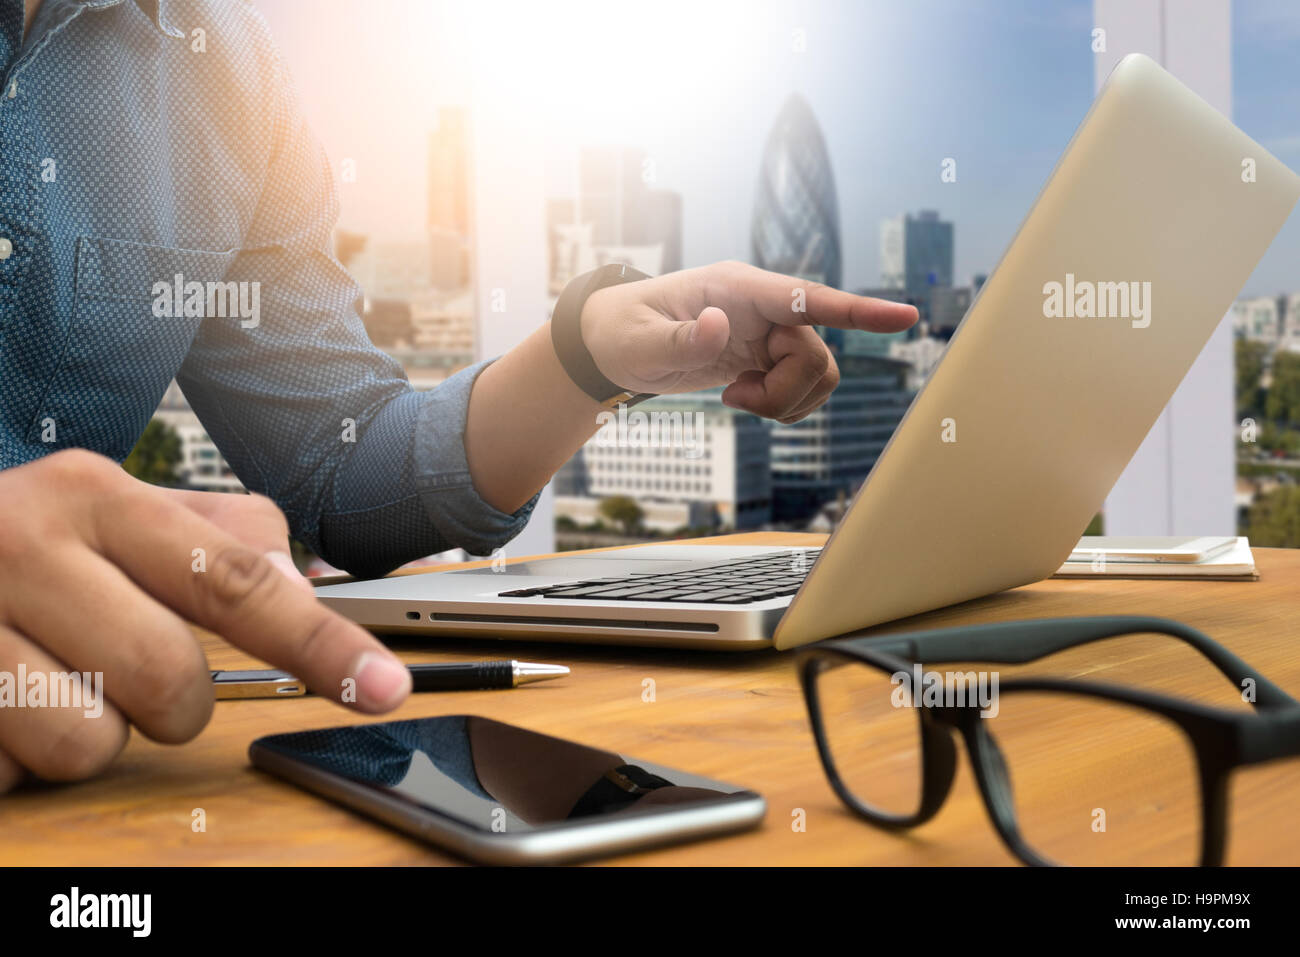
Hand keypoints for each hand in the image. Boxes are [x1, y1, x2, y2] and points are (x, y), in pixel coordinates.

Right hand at [0, 450, 411, 791]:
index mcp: (95, 495)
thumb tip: (307, 587)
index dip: (321, 645)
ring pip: (91, 744)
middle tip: (122, 664)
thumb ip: (221, 539)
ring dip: (87, 733)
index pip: (238, 581)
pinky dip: (17, 757)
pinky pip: (12, 774)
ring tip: (46, 679)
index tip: (384, 689)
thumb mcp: (114, 511)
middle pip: (172, 684)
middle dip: (171, 701)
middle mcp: (24, 545)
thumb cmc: (25, 543)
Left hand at [580, 261, 917, 422]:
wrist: (614, 344)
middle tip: (736, 401)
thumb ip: (681, 337)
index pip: (808, 297)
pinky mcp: (768, 356)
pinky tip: (740, 398)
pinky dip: (780, 406)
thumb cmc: (622, 332)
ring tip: (735, 399)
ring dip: (784, 402)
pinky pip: (804, 387)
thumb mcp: (640, 341)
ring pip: (817, 374)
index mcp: (738, 288)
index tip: (905, 316)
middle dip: (785, 392)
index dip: (857, 311)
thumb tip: (719, 326)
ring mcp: (769, 331)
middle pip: (815, 354)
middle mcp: (763, 306)